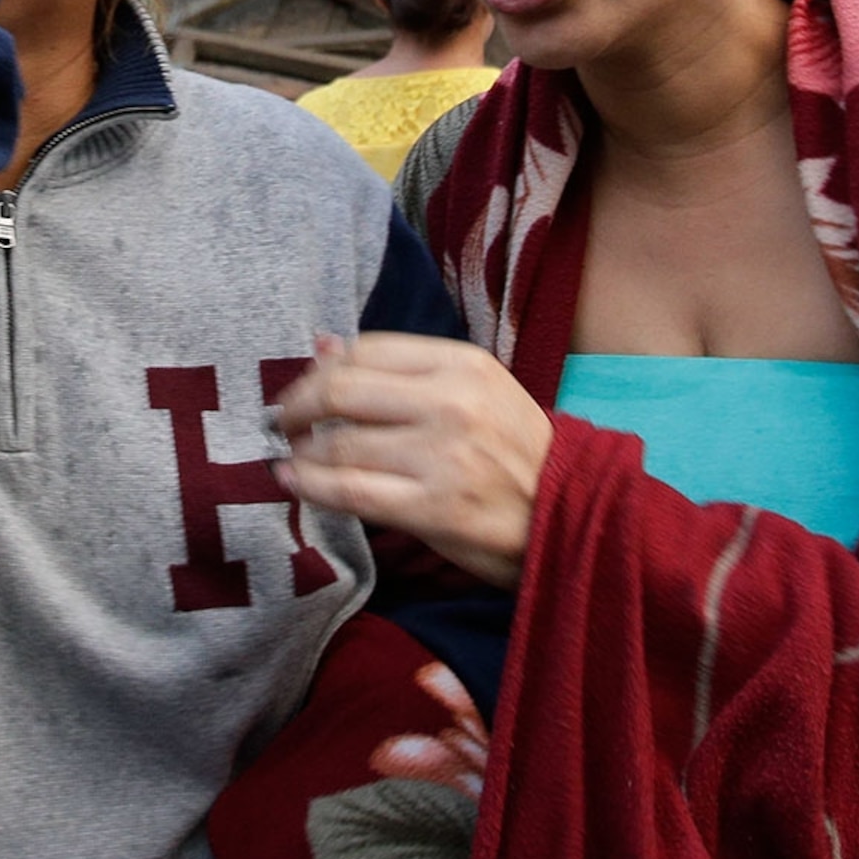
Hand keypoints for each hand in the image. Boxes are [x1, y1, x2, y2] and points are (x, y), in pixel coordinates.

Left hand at [272, 332, 554, 589]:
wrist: (574, 515)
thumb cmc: (517, 451)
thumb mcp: (475, 390)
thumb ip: (402, 368)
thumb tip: (323, 343)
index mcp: (463, 363)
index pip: (367, 349)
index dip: (322, 368)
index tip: (304, 387)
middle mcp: (451, 402)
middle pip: (342, 389)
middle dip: (298, 405)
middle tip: (284, 420)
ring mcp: (442, 456)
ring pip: (340, 443)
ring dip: (302, 450)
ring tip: (292, 456)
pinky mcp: (434, 508)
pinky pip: (350, 491)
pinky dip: (310, 485)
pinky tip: (293, 481)